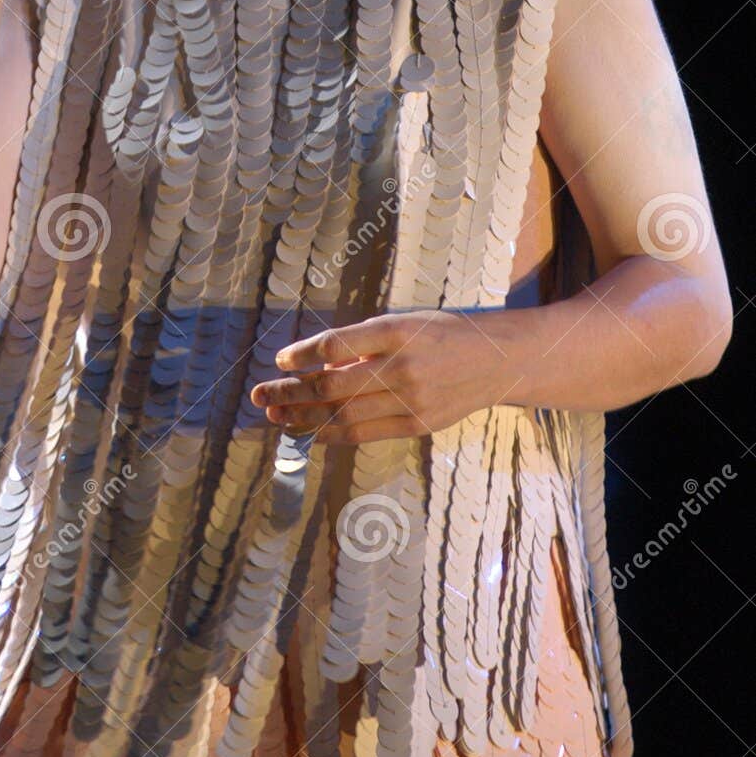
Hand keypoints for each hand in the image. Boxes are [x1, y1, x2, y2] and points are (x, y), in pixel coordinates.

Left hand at [250, 310, 504, 442]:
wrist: (497, 361)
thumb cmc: (443, 334)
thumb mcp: (405, 322)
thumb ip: (365, 342)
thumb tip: (316, 364)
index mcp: (397, 331)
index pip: (336, 346)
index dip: (302, 354)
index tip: (280, 360)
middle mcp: (402, 366)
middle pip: (332, 385)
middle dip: (290, 392)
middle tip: (259, 394)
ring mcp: (411, 400)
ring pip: (343, 414)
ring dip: (302, 417)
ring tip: (274, 416)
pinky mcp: (417, 425)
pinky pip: (365, 434)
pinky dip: (332, 434)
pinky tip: (309, 433)